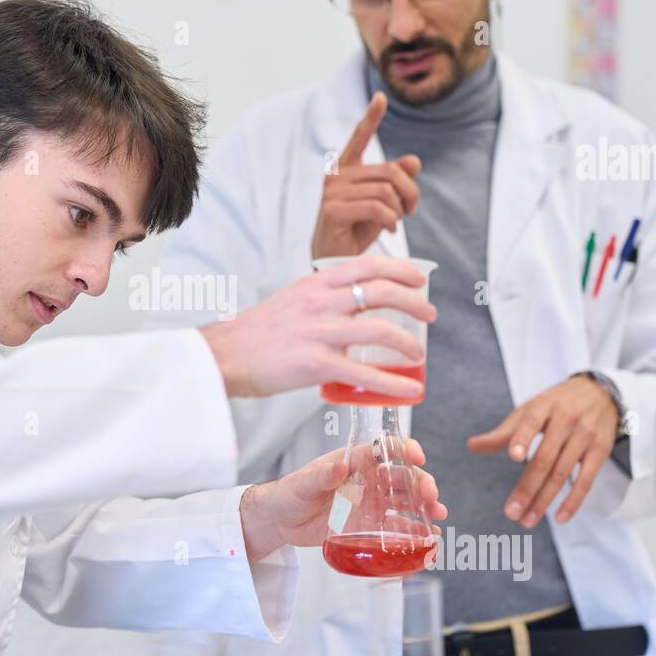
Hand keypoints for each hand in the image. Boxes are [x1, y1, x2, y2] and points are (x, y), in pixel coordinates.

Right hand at [200, 255, 435, 399]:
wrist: (225, 355)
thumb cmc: (257, 332)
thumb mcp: (292, 298)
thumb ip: (322, 298)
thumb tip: (352, 306)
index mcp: (316, 283)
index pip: (368, 265)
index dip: (400, 269)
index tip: (418, 278)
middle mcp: (321, 302)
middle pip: (382, 292)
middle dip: (415, 302)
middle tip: (429, 313)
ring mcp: (320, 333)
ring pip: (380, 330)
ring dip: (408, 342)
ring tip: (419, 352)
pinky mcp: (317, 365)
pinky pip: (366, 375)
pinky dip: (393, 384)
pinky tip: (409, 389)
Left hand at [239, 439, 443, 562]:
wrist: (281, 521)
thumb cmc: (290, 493)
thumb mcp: (302, 483)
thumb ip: (320, 476)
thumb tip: (339, 467)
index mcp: (355, 461)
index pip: (386, 449)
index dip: (405, 449)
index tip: (417, 456)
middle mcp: (369, 479)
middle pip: (403, 476)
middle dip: (422, 482)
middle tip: (431, 496)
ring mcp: (372, 502)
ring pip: (406, 500)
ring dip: (425, 506)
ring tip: (438, 516)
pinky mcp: (370, 524)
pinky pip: (397, 526)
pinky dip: (414, 530)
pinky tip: (429, 537)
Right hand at [311, 91, 420, 258]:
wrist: (336, 264)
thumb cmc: (357, 231)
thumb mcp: (383, 204)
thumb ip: (395, 182)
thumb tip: (413, 161)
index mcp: (345, 170)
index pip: (359, 138)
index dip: (371, 118)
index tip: (380, 97)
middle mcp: (335, 176)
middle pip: (389, 171)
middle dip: (409, 192)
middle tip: (411, 210)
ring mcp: (331, 193)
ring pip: (385, 191)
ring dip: (400, 210)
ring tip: (398, 223)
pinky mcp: (332, 211)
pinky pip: (376, 207)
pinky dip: (391, 220)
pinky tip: (391, 229)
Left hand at [466, 375, 619, 527]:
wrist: (599, 393)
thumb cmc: (555, 404)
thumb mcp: (530, 410)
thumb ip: (504, 433)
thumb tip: (471, 446)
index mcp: (544, 406)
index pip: (532, 422)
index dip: (523, 438)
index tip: (514, 457)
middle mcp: (566, 420)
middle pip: (545, 459)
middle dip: (527, 488)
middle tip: (510, 513)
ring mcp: (585, 436)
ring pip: (562, 473)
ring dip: (544, 500)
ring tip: (526, 520)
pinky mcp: (600, 451)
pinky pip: (587, 480)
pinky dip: (574, 501)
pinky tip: (560, 518)